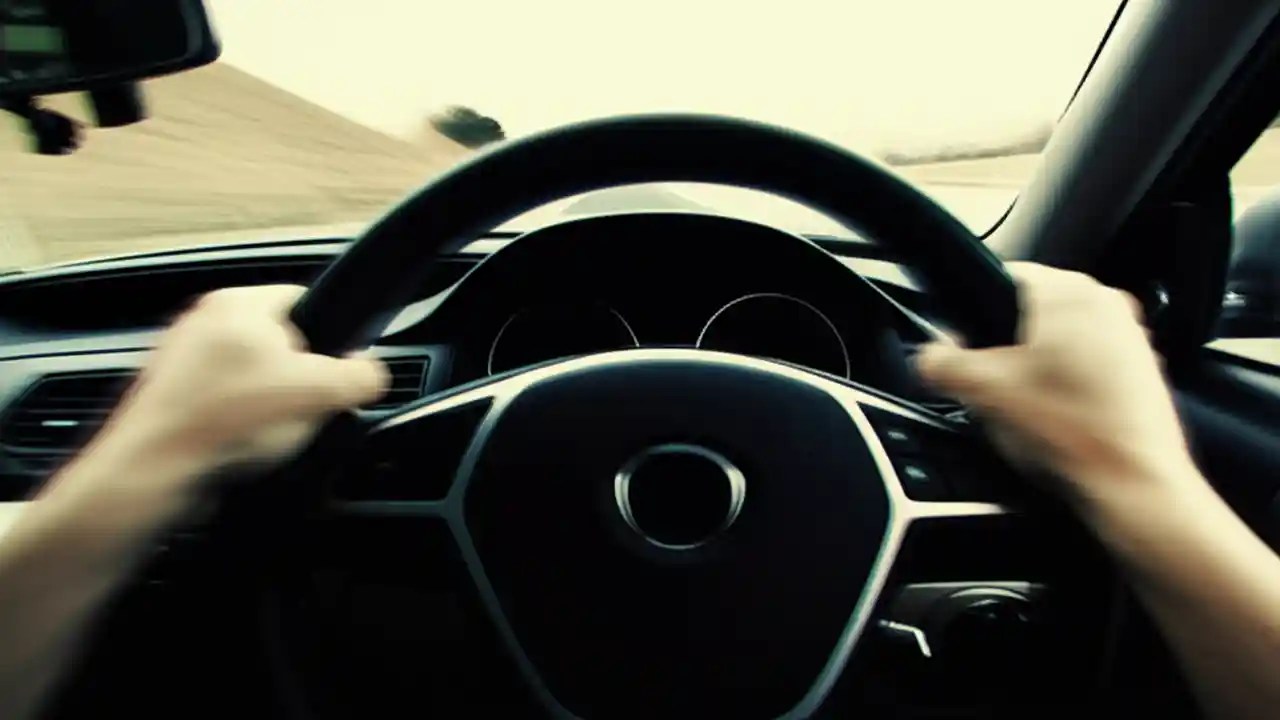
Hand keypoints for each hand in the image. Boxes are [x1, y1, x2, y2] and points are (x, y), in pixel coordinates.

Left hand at [89, 285, 387, 489]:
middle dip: (297, 382)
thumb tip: (371, 374)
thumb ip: (360, 376)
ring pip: (251, 381)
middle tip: (305, 410)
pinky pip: (222, 408)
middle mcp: (202, 321)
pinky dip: (235, 427)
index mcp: (237, 302)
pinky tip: (239, 448)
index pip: (306, 301)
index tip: (337, 373)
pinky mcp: (168, 398)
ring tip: (268, 436)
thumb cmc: (229, 420)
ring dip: (266, 409)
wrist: (155, 471)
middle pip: (280, 346)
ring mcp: (180, 360)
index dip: (331, 339)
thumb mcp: (321, 394)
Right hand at [915, 263, 1198, 509]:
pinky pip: (1086, 366)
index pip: (1001, 277)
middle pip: (1029, 313)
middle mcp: (1106, 301)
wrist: (1135, 486)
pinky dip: (1066, 387)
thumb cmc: (1070, 431)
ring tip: (1028, 409)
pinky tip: (1059, 420)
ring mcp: (1131, 335)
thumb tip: (929, 355)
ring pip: (1058, 341)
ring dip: (1036, 369)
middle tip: (995, 387)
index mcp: (1069, 290)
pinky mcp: (1143, 369)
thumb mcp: (982, 392)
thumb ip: (941, 362)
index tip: (965, 350)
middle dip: (1005, 347)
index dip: (972, 313)